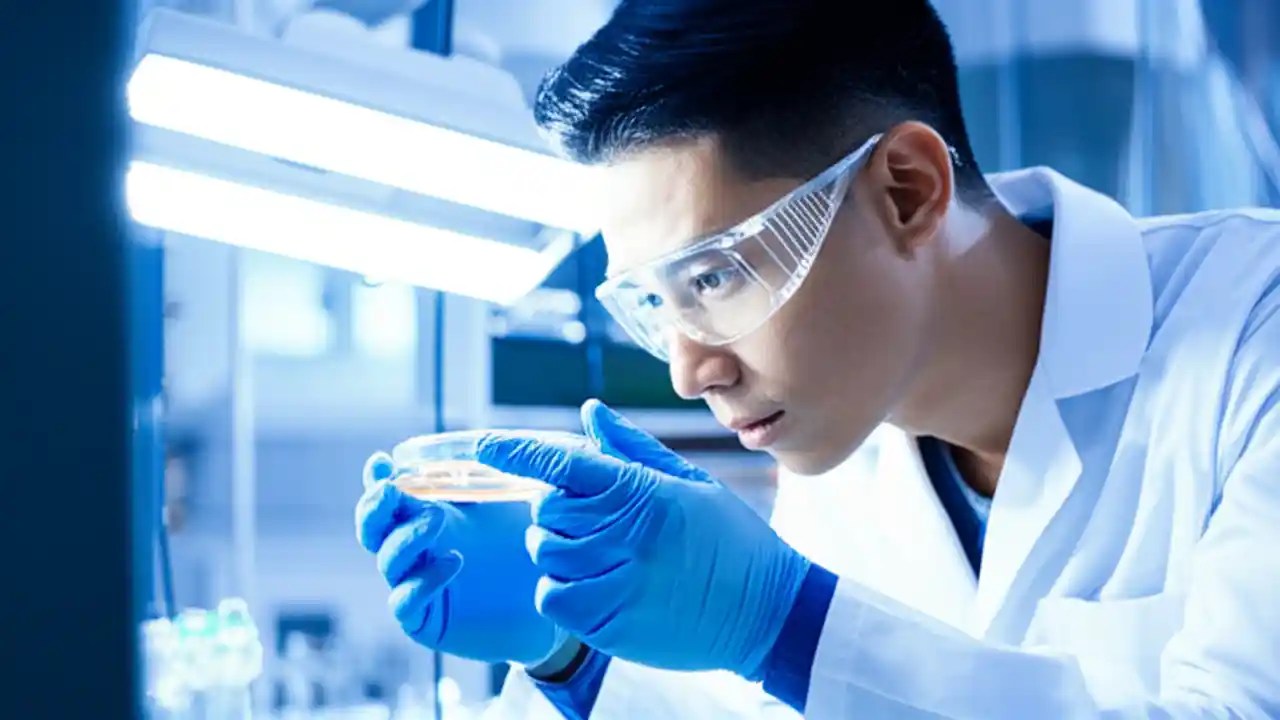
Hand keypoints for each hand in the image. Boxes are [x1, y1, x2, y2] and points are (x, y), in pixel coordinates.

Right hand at [354, 453, 567, 665]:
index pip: (388, 496)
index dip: (377, 479)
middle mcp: (415, 549)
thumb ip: (481, 474)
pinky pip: (404, 603)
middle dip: (375, 507)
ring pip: (388, 561)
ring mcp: (417, 584)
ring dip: (406, 536)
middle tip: (391, 490)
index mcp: (427, 513)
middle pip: (372, 528)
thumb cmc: (528, 542)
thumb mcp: (506, 500)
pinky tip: (452, 562)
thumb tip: (470, 440)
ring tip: (438, 519)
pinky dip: (421, 581)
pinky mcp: (427, 621)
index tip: (383, 462)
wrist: (556, 596)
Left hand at [475, 400, 810, 679]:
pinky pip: (553, 599)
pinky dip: (561, 591)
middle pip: (546, 511)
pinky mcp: (612, 624)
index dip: (516, 453)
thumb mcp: (689, 483)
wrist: (766, 613)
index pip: (563, 465)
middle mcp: (626, 536)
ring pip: (545, 555)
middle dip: (555, 509)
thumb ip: (632, 450)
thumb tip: (589, 413)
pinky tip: (595, 586)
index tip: (483, 446)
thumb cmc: (730, 541)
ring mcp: (617, 582)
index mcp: (643, 493)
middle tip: (588, 517)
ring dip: (559, 551)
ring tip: (598, 554)